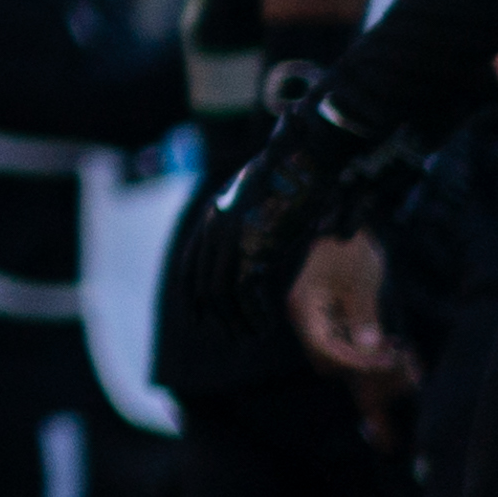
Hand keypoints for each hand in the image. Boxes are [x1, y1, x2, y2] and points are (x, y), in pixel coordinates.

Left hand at [186, 100, 405, 340]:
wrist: (306, 158)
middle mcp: (216, 229)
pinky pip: (244, 295)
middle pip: (203, 286)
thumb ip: (251, 230)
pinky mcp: (254, 247)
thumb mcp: (262, 203)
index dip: (192, 296)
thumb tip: (253, 259)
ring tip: (250, 337)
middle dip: (214, 316)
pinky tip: (266, 327)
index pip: (191, 266)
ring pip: (221, 295)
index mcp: (214, 217)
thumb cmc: (293, 177)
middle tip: (230, 338)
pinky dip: (253, 315)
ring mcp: (232, 238)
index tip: (199, 318)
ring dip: (235, 322)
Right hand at [288, 230, 404, 379]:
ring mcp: (318, 320)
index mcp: (306, 307)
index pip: (324, 348)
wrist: (349, 227)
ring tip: (392, 349)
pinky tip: (386, 342)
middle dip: (357, 364)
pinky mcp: (332, 320)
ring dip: (363, 359)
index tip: (383, 361)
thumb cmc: (351, 248)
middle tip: (391, 357)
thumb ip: (364, 315)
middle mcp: (306, 318)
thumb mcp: (361, 281)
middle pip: (326, 359)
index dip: (353, 361)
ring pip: (336, 356)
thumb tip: (369, 348)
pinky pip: (345, 345)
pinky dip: (364, 349)